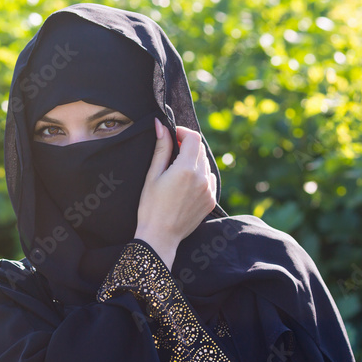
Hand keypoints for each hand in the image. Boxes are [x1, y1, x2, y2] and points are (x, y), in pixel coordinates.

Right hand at [134, 119, 217, 269]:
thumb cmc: (150, 207)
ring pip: (205, 164)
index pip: (193, 137)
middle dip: (187, 145)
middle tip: (172, 151)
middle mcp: (201, 177)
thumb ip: (161, 148)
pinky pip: (209, 179)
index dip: (182, 132)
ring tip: (177, 171)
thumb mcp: (152, 175)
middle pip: (200, 149)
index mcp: (186, 169)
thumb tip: (161, 125)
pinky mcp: (211, 200)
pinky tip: (185, 185)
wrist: (160, 237)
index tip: (172, 135)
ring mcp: (209, 190)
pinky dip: (200, 176)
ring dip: (194, 161)